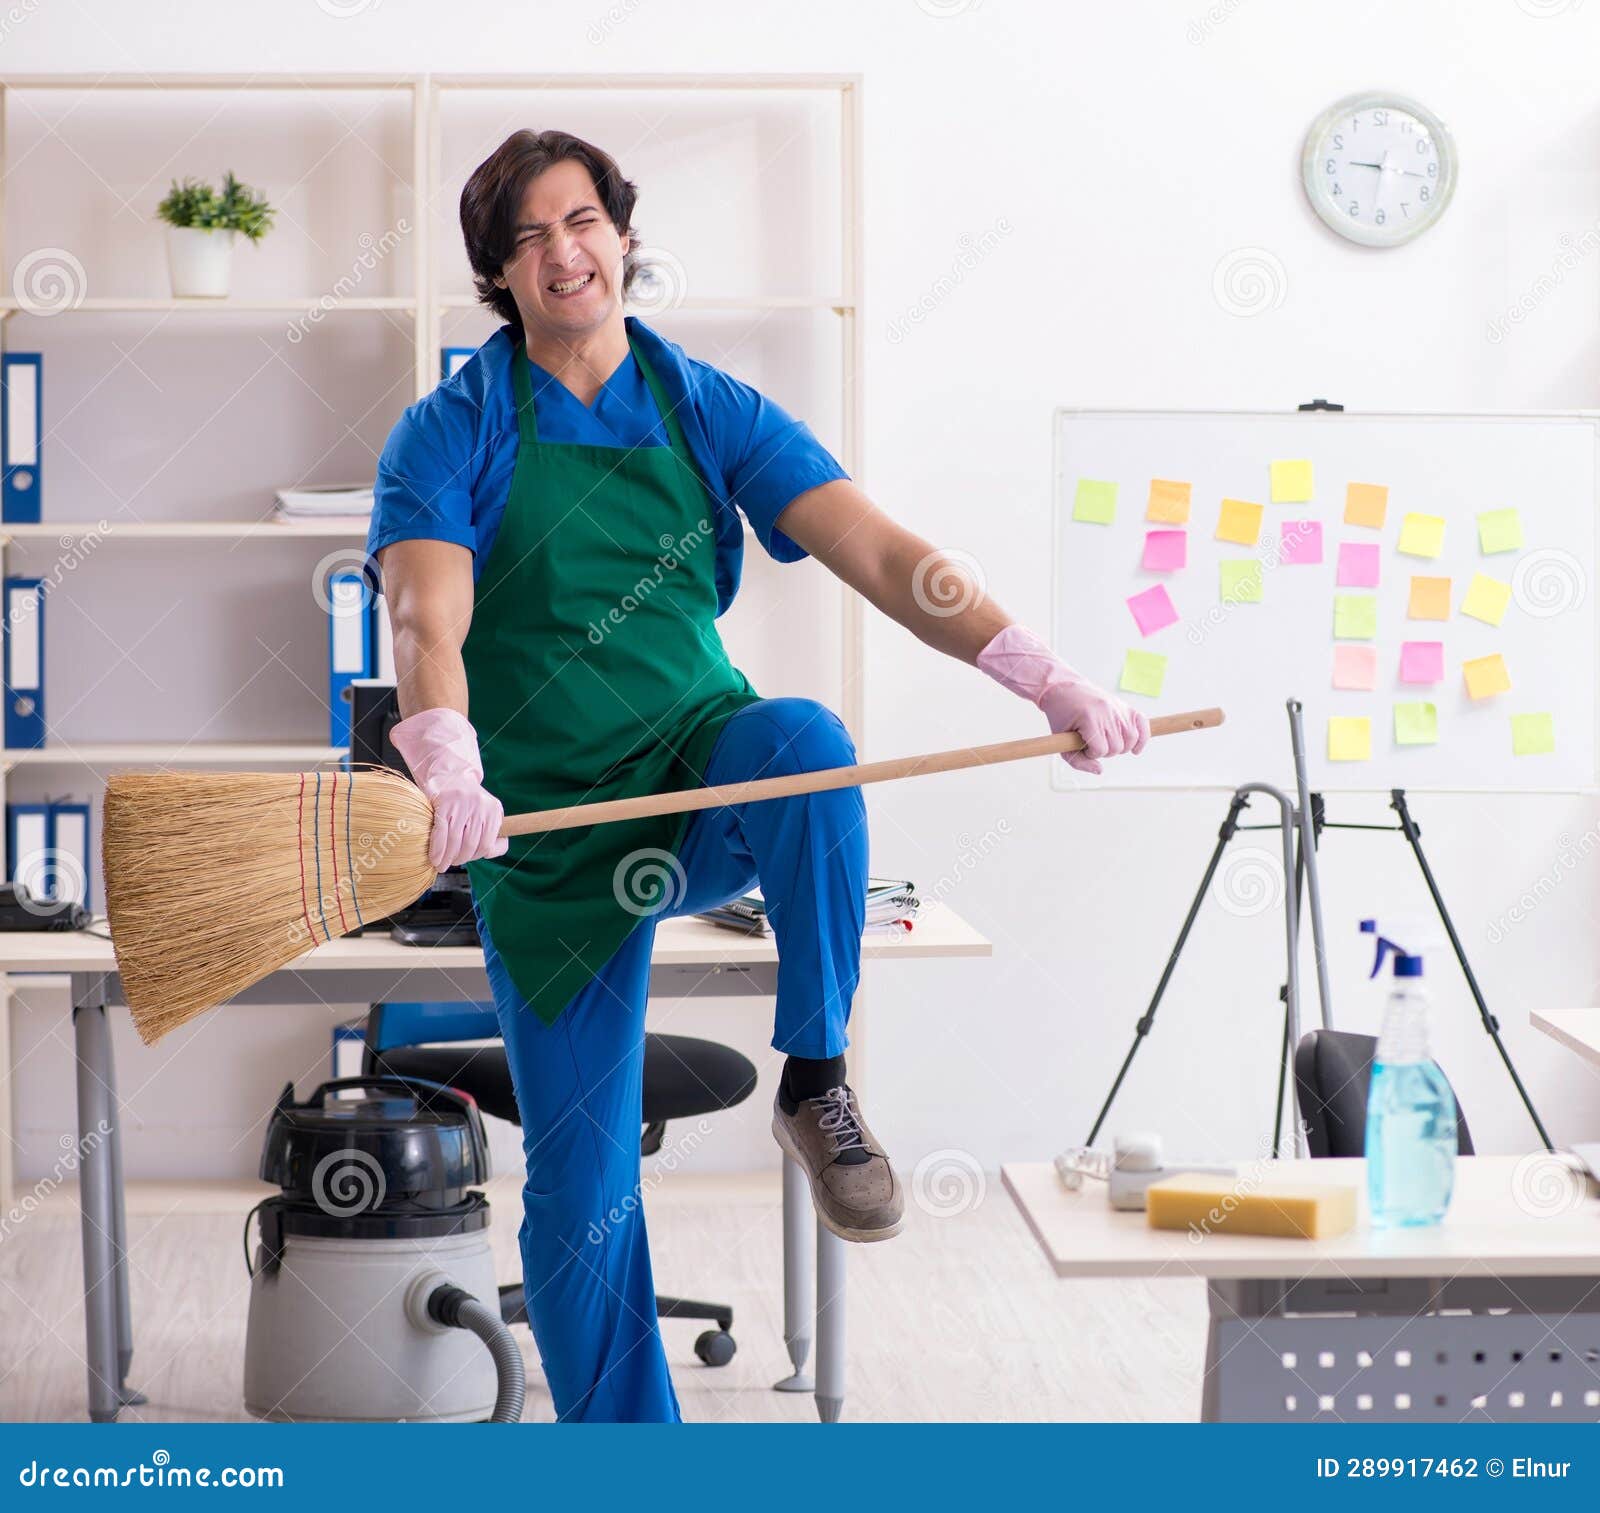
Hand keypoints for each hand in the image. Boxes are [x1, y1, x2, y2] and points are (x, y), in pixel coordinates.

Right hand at [388, 705, 510, 869]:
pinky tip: (434, 857)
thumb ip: (491, 833)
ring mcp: (463, 803)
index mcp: (494, 810)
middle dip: (459, 858)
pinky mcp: (445, 802)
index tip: (466, 860)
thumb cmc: (467, 801)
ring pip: (455, 840)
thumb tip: (492, 852)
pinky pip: (441, 832)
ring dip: (446, 858)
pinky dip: (437, 848)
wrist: (449, 775)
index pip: (487, 844)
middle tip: (450, 864)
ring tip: (441, 865)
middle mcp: (481, 805)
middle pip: (471, 844)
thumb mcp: (485, 813)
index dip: (476, 857)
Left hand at [1037, 675, 1148, 775]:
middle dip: (1104, 751)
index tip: (1082, 745)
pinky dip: (1142, 739)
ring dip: (1120, 747)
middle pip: (1117, 747)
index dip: (1091, 753)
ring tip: (1107, 742)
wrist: (1064, 689)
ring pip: (1131, 739)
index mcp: (1089, 718)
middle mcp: (1107, 712)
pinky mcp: (1126, 707)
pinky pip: (1143, 725)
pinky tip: (1135, 749)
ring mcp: (1118, 708)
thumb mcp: (1061, 741)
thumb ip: (1078, 761)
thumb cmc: (1061, 715)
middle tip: (1093, 743)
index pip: (1100, 749)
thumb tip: (1100, 771)